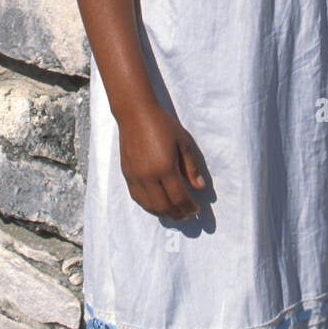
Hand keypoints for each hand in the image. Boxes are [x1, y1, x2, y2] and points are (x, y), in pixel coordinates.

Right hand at [117, 99, 205, 219]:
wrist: (135, 114)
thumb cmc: (163, 125)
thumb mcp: (183, 143)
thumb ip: (191, 167)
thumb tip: (200, 187)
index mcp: (165, 168)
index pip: (179, 197)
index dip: (189, 206)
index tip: (197, 209)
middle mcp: (148, 176)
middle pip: (164, 206)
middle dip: (178, 214)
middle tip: (187, 214)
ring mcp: (135, 177)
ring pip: (149, 206)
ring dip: (163, 213)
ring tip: (174, 213)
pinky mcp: (127, 175)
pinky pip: (137, 198)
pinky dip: (148, 206)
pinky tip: (157, 205)